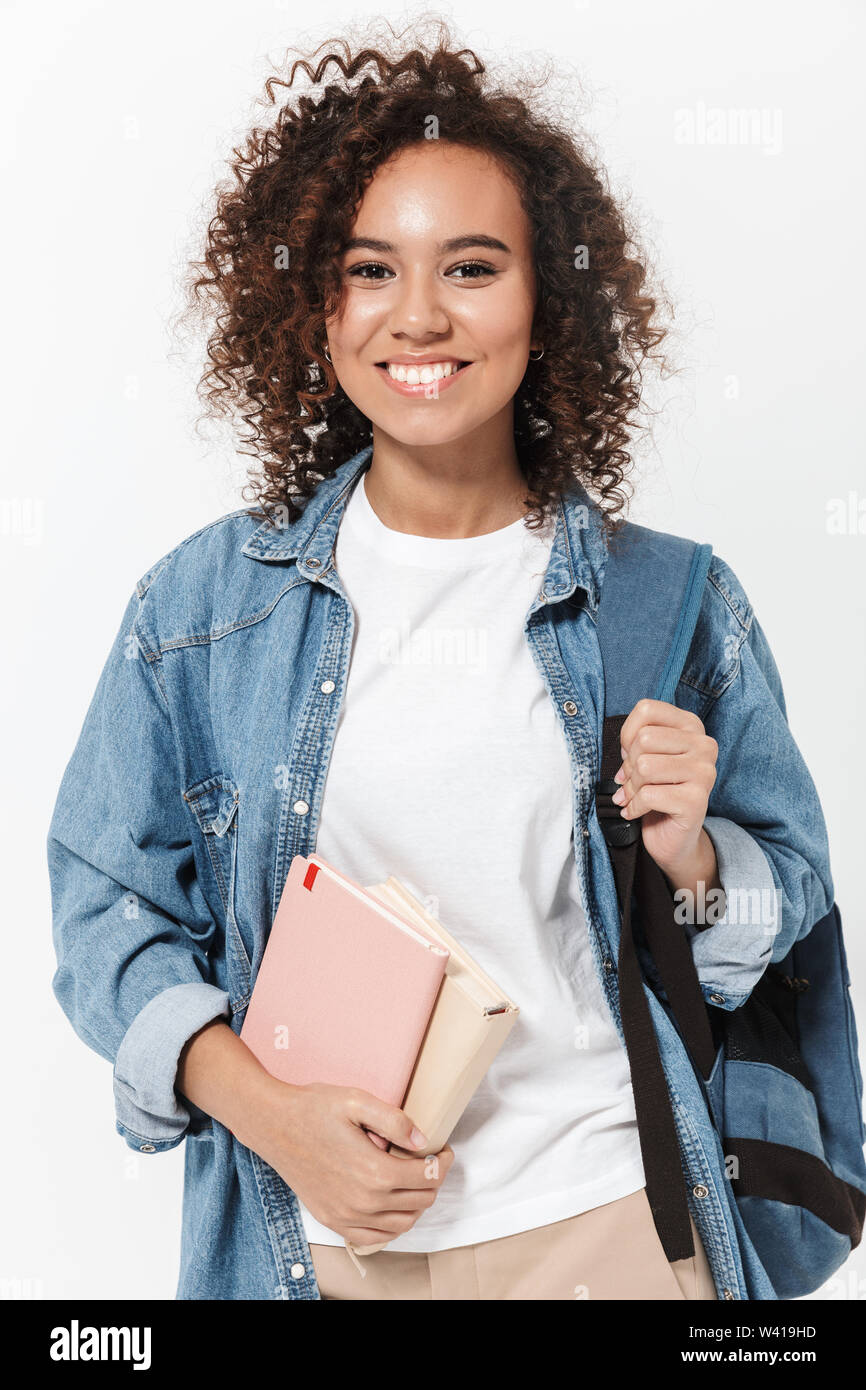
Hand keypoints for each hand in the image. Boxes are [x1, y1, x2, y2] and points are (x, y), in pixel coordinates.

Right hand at [246, 1079, 454, 1246]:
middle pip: (421, 1201)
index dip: (443, 1162)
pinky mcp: (333, 1221)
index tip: (442, 1148)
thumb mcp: (357, 1100)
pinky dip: (392, 1225)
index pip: (429, 1177)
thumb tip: (424, 1141)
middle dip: (433, 1180)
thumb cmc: (313, 1108)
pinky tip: (392, 1203)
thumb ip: (394, 1120)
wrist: (272, 1125)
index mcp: (374, 1171)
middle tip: (430, 1160)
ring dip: (416, 1202)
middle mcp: (363, 1202)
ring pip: (403, 1224)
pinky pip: (375, 1238)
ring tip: (413, 1178)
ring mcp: (347, 1216)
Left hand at [612, 698, 718, 884]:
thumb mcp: (647, 757)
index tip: (629, 754)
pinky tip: (637, 811)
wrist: (674, 837)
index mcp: (691, 726)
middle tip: (632, 781)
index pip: (647, 709)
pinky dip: (634, 807)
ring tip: (635, 796)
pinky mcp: (696, 800)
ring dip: (631, 787)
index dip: (627, 734)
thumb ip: (637, 742)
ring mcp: (704, 773)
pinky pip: (648, 795)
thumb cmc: (658, 791)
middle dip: (629, 765)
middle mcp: (704, 745)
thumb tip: (624, 748)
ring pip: (645, 767)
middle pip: (644, 738)